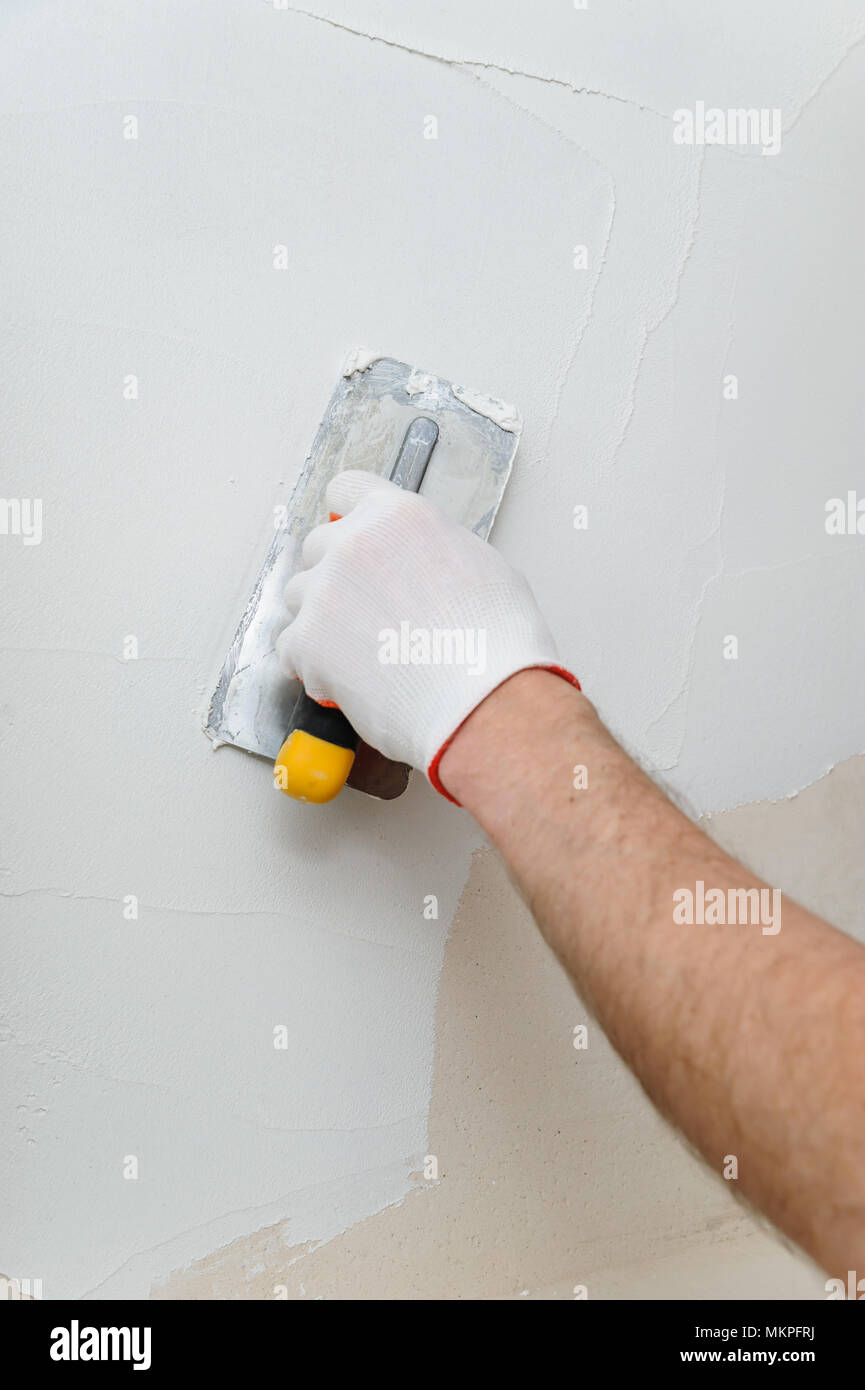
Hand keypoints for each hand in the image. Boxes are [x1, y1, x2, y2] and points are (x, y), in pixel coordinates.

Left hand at [276, 469, 575, 798]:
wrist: (482, 700)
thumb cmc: (495, 642)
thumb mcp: (480, 563)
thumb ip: (430, 548)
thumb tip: (418, 559)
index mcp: (397, 515)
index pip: (345, 491)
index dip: (348, 518)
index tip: (351, 539)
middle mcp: (353, 544)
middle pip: (317, 548)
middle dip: (336, 577)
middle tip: (366, 612)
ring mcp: (324, 592)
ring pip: (298, 597)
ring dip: (320, 621)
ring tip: (361, 651)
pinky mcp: (306, 642)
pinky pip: (290, 648)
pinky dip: (312, 665)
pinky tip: (348, 678)